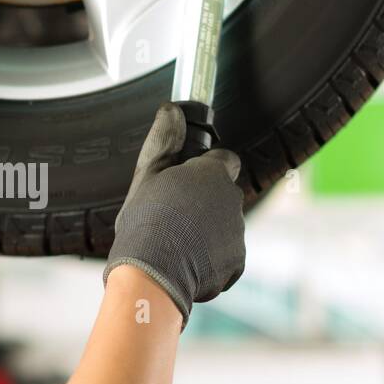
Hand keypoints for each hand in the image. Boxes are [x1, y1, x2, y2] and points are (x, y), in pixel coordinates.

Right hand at [102, 102, 245, 329]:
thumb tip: (172, 109)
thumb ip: (164, 140)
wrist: (152, 274)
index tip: (186, 181)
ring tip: (176, 243)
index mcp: (212, 173)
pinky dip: (211, 259)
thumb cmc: (145, 222)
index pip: (225, 159)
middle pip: (224, 194)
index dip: (206, 169)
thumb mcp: (147, 175)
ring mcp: (238, 232)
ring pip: (225, 225)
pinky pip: (226, 256)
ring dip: (208, 230)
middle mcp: (233, 199)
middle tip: (174, 216)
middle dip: (206, 202)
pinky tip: (186, 262)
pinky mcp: (237, 262)